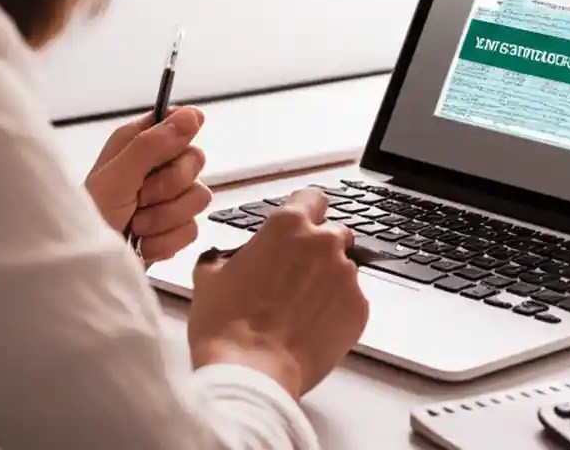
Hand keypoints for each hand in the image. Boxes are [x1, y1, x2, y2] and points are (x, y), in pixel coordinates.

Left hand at [84, 107, 211, 262]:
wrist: (86, 270)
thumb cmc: (88, 220)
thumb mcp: (116, 179)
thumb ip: (153, 145)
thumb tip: (192, 115)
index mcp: (135, 144)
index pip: (177, 121)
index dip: (180, 137)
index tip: (166, 157)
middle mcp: (153, 167)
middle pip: (195, 161)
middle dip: (169, 187)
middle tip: (140, 198)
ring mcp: (166, 199)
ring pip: (198, 197)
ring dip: (165, 218)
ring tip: (137, 226)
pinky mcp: (173, 228)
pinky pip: (192, 229)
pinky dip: (166, 241)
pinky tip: (143, 243)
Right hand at [188, 188, 369, 397]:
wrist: (251, 372)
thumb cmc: (227, 325)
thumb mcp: (211, 277)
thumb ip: (229, 256)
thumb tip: (226, 260)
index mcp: (288, 226)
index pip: (312, 198)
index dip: (305, 210)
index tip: (302, 220)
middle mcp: (324, 244)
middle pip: (333, 233)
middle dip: (318, 249)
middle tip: (295, 275)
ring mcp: (346, 276)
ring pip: (344, 269)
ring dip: (327, 282)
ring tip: (298, 309)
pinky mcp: (359, 309)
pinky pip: (351, 301)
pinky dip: (336, 309)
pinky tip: (311, 326)